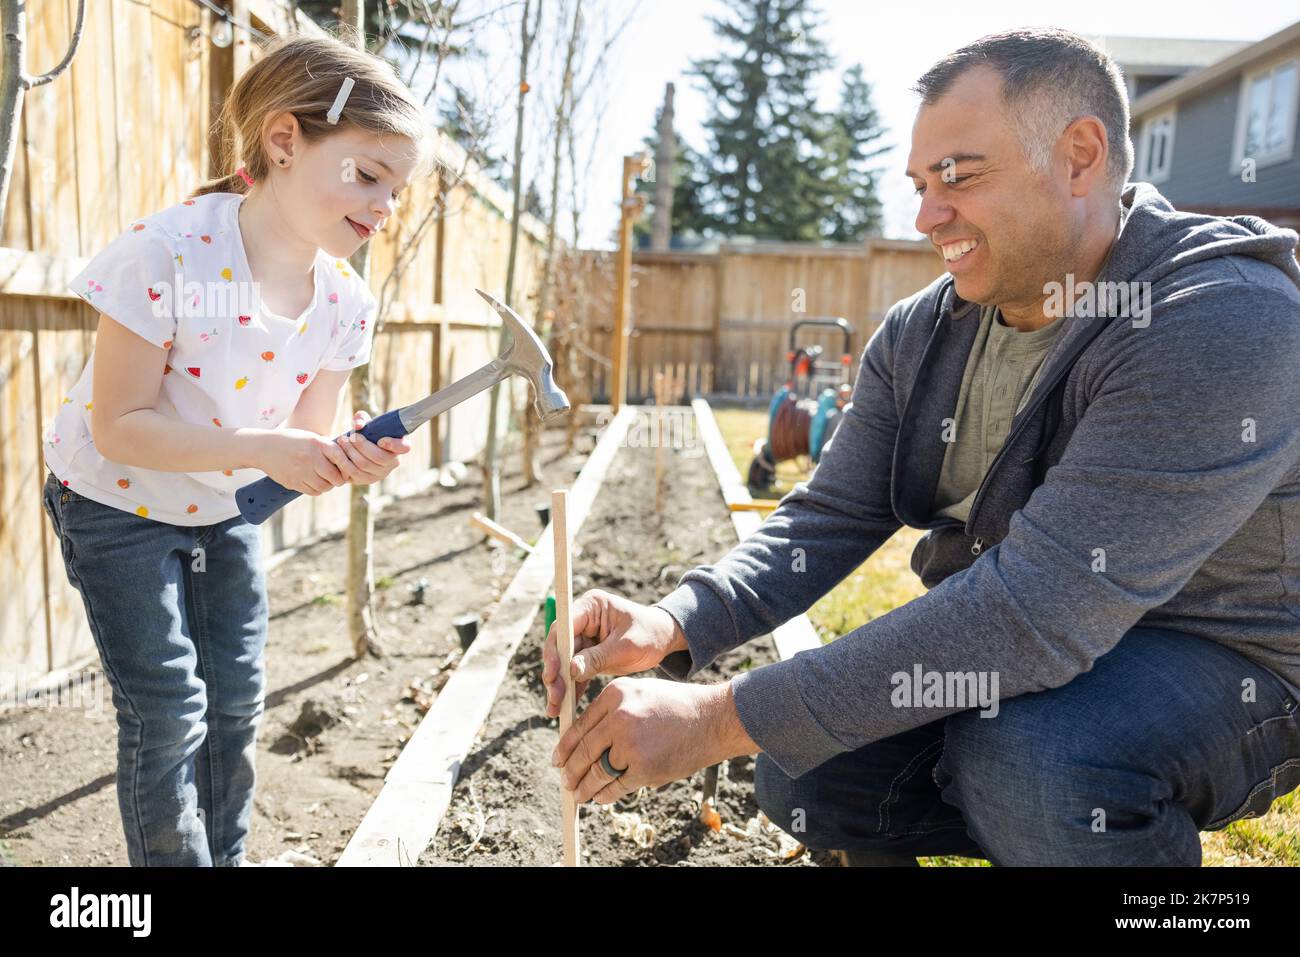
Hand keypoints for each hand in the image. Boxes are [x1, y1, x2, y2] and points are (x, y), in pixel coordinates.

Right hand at [257, 427, 351, 494]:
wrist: (263, 448)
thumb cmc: (292, 441)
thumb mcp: (310, 438)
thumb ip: (327, 448)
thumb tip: (348, 462)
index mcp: (317, 443)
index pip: (341, 457)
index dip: (347, 466)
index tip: (347, 468)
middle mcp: (310, 457)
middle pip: (335, 477)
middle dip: (339, 479)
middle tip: (338, 477)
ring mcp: (301, 471)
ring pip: (324, 487)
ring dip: (328, 485)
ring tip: (325, 479)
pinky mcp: (293, 482)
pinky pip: (312, 491)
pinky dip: (317, 489)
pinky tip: (314, 482)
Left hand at [335, 410, 410, 485]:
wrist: (356, 448)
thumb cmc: (365, 432)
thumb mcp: (365, 422)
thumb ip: (361, 419)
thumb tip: (358, 425)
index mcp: (398, 446)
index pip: (404, 447)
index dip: (394, 445)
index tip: (381, 440)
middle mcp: (393, 462)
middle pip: (379, 457)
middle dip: (362, 446)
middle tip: (351, 436)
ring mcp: (381, 473)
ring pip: (365, 465)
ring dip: (351, 452)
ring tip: (342, 441)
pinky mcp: (368, 480)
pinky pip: (355, 474)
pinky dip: (344, 463)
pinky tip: (338, 453)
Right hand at [542, 589, 685, 717]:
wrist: (664, 639)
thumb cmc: (650, 634)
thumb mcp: (626, 647)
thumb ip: (598, 657)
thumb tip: (570, 670)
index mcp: (591, 606)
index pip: (564, 627)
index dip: (554, 651)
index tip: (552, 675)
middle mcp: (583, 618)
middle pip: (560, 647)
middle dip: (555, 674)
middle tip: (554, 698)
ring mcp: (584, 636)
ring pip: (563, 662)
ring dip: (559, 685)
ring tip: (555, 709)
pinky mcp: (587, 652)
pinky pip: (574, 671)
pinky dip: (571, 688)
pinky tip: (566, 708)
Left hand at [551, 677, 756, 803]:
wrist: (711, 719)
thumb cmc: (675, 706)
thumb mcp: (639, 693)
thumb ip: (611, 710)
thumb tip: (582, 739)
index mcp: (614, 694)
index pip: (579, 726)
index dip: (565, 747)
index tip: (557, 760)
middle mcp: (619, 717)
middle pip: (583, 751)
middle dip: (571, 770)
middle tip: (565, 781)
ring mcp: (631, 744)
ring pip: (596, 772)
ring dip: (585, 787)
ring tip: (578, 794)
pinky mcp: (644, 768)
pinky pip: (616, 786)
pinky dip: (605, 795)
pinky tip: (600, 798)